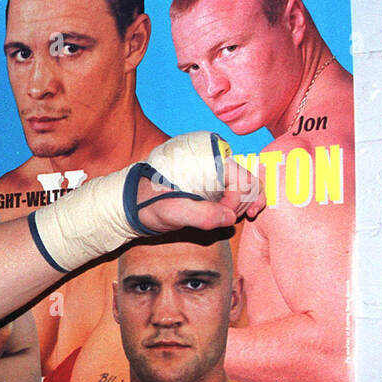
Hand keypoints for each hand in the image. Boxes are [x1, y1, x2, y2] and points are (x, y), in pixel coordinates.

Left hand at [133, 159, 263, 233]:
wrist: (133, 206)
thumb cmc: (148, 204)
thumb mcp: (171, 212)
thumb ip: (200, 215)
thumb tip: (229, 218)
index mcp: (207, 162)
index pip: (242, 179)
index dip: (237, 201)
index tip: (224, 216)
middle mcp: (213, 165)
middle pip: (248, 182)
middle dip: (245, 203)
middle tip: (234, 219)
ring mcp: (213, 176)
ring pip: (245, 186)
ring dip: (246, 204)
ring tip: (238, 218)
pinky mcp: (210, 187)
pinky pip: (235, 192)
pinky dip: (241, 203)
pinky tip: (238, 216)